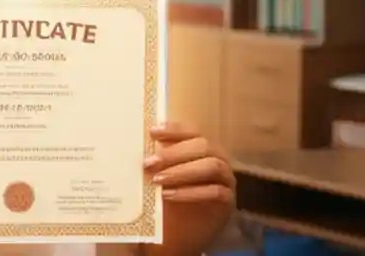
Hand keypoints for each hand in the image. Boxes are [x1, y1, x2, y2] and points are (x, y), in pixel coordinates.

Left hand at [143, 123, 234, 254]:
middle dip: (174, 153)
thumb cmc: (166, 197)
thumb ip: (154, 160)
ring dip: (182, 171)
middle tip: (149, 163)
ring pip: (212, 166)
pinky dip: (190, 192)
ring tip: (157, 180)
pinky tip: (168, 195)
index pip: (192, 132)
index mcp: (202, 148)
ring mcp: (226, 180)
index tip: (152, 132)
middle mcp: (218, 159)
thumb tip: (137, 143)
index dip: (174, 129)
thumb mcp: (158, 175)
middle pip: (203, 146)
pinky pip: (215, 192)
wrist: (175, 234)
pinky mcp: (227, 202)